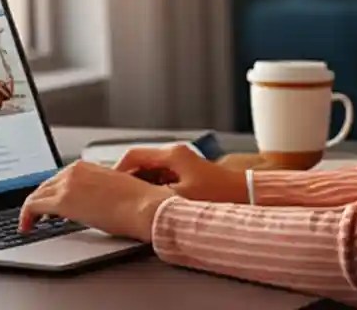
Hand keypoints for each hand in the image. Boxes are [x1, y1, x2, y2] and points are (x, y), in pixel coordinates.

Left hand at [18, 161, 173, 241]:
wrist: (147, 208)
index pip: (60, 178)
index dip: (51, 193)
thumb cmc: (140, 203)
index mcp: (88, 166)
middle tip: (36, 216)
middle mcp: (75, 170)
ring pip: (37, 194)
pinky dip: (26, 216)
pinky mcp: (62, 201)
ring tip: (31, 223)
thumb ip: (97, 192)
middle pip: (46, 185)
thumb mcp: (115, 190)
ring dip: (33, 208)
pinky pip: (33, 206)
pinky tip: (27, 227)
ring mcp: (68, 184)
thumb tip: (89, 204)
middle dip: (40, 200)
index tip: (48, 206)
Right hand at [114, 144, 248, 203]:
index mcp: (171, 154)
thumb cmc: (218, 194)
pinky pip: (163, 177)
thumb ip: (153, 196)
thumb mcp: (179, 197)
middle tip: (119, 197)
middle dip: (128, 180)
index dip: (117, 171)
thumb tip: (132, 199)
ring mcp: (182, 162)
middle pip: (141, 163)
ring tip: (135, 202)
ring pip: (151, 171)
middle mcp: (176, 154)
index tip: (109, 185)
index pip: (133, 155)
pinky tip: (154, 203)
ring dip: (142, 186)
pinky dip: (154, 188)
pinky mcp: (189, 173)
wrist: (246, 195)